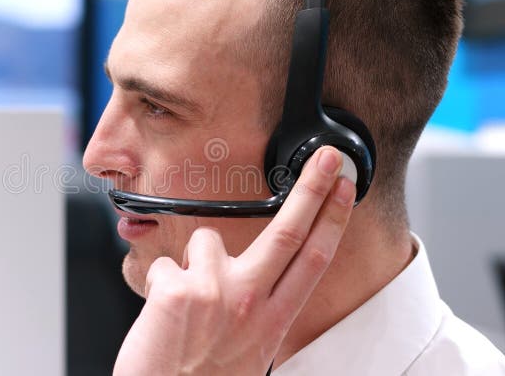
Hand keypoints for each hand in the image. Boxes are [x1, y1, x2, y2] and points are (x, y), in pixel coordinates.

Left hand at [113, 146, 356, 375]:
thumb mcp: (248, 347)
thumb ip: (256, 306)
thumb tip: (249, 272)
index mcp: (272, 319)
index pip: (313, 259)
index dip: (332, 218)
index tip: (344, 188)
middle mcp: (250, 303)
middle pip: (288, 231)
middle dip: (311, 189)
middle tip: (327, 158)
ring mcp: (215, 292)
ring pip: (207, 240)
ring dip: (193, 261)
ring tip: (185, 302)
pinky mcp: (177, 289)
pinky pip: (165, 264)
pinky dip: (159, 282)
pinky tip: (160, 314)